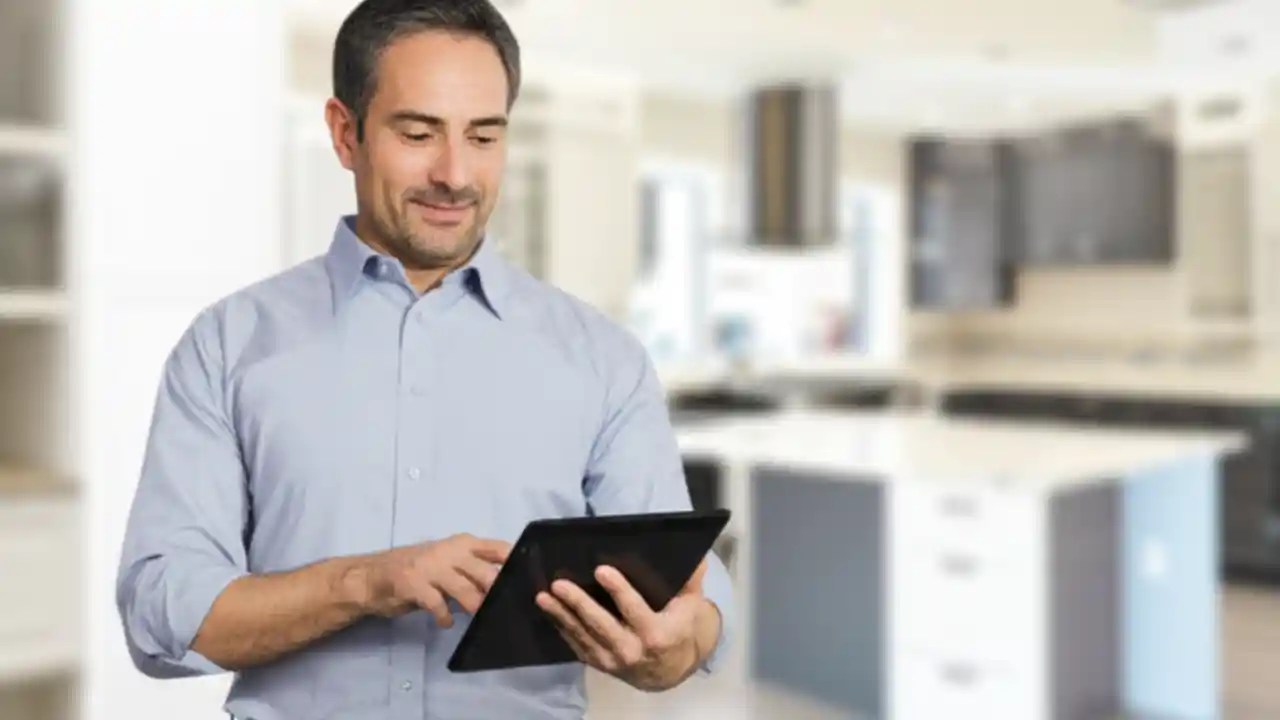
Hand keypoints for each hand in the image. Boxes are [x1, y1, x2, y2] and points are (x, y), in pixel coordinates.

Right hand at [358, 533, 510, 627]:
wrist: (373, 575)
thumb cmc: (418, 570)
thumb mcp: (449, 563)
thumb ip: (474, 571)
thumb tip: (505, 588)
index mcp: (464, 543)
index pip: (499, 549)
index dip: (515, 565)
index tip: (526, 584)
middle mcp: (450, 551)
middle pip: (487, 573)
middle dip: (497, 593)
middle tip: (503, 609)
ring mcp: (431, 566)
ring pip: (466, 590)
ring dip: (475, 607)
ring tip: (478, 618)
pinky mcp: (414, 584)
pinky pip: (437, 604)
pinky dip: (444, 616)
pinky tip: (444, 622)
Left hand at [535, 558, 720, 691]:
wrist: (669, 670)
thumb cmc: (679, 628)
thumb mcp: (691, 606)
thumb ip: (690, 581)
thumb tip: (695, 555)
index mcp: (657, 634)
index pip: (635, 610)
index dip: (618, 591)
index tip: (601, 570)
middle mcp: (633, 651)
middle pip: (602, 625)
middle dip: (579, 604)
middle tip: (559, 584)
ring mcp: (613, 661)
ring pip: (584, 636)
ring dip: (562, 616)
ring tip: (544, 596)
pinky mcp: (599, 664)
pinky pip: (578, 646)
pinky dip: (562, 629)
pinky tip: (549, 611)